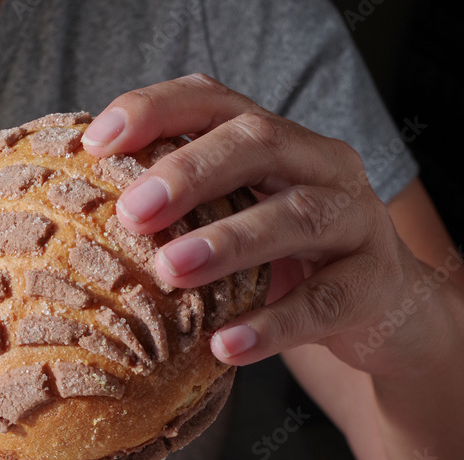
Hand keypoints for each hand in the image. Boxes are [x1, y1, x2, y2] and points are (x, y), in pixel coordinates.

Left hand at [82, 74, 436, 374]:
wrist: (383, 310)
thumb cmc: (293, 265)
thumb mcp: (245, 224)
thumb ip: (193, 213)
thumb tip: (86, 226)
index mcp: (281, 144)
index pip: (216, 103)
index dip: (157, 111)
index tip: (96, 141)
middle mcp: (322, 167)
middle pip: (258, 143)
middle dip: (190, 171)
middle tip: (132, 210)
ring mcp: (355, 223)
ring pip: (295, 216)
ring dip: (227, 242)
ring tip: (170, 271)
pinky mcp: (372, 286)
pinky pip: (322, 303)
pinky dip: (271, 324)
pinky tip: (225, 345)